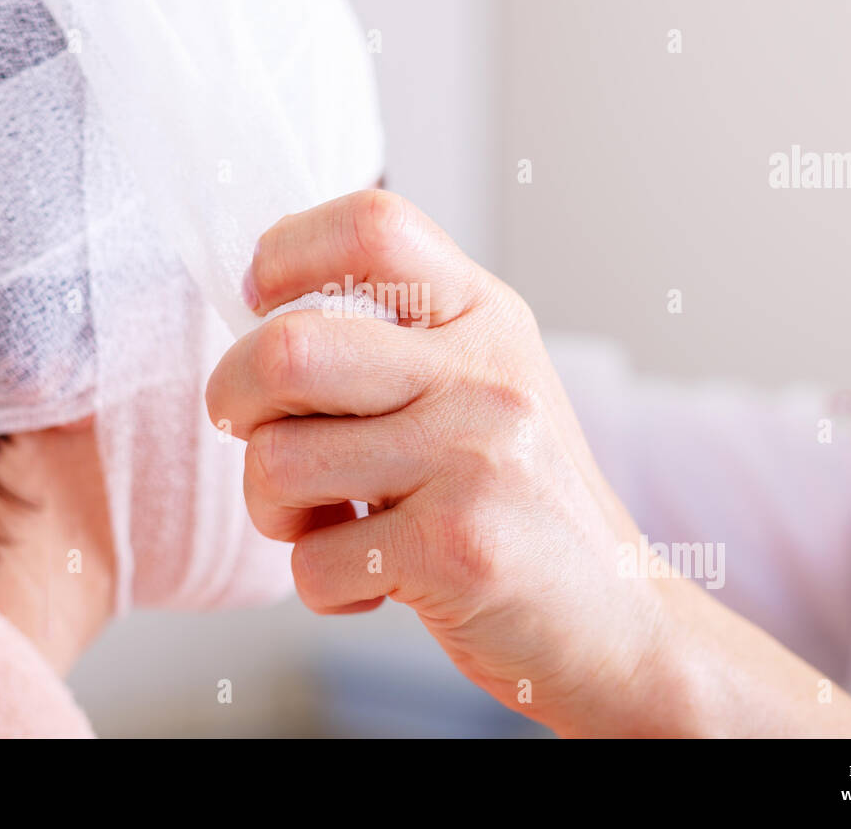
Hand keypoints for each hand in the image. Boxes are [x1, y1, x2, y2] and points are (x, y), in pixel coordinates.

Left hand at [206, 189, 850, 736]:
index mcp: (485, 317)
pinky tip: (377, 585)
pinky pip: (312, 564)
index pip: (373, 226)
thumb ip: (397, 344)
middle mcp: (486, 372)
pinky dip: (324, 589)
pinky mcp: (459, 546)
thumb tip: (259, 318)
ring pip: (278, 463)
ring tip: (328, 524)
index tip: (260, 304)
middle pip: (288, 349)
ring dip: (272, 513)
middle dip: (231, 399)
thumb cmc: (519, 507)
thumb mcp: (483, 390)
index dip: (285, 253)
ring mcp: (477, 456)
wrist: (619, 624)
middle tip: (249, 431)